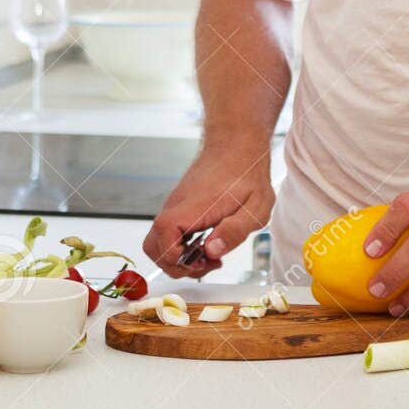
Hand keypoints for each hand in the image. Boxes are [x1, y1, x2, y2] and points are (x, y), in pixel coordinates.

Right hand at [143, 147, 273, 278]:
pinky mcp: (179, 207)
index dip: (178, 260)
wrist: (236, 142)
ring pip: (158, 242)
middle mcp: (176, 207)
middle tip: (207, 262)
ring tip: (209, 255)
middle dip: (177, 265)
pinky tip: (209, 242)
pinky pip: (170, 233)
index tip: (204, 260)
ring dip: (179, 257)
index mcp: (192, 208)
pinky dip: (183, 246)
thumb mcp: (255, 206)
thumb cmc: (247, 172)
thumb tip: (211, 252)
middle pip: (153, 248)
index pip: (163, 240)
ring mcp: (175, 207)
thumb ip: (234, 231)